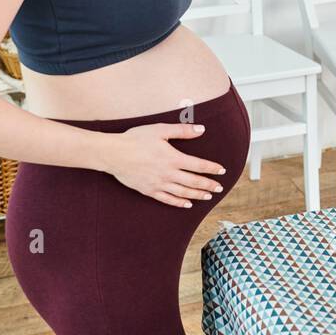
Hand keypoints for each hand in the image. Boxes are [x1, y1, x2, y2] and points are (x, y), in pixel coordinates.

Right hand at [96, 121, 227, 207]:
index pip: (199, 165)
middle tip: (219, 188)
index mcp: (173, 158)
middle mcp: (168, 174)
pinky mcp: (149, 190)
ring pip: (183, 193)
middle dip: (208, 185)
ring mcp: (158, 184)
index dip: (212, 169)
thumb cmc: (136, 139)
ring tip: (208, 197)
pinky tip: (187, 204)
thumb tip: (201, 130)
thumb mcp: (160, 130)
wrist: (113, 153)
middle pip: (194, 182)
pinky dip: (179, 203)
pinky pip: (167, 199)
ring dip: (197, 195)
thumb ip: (182, 130)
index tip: (222, 171)